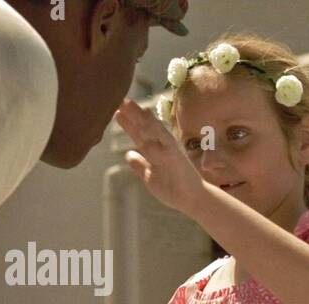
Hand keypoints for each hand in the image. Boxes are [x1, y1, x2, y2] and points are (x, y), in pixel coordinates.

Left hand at [113, 99, 208, 213]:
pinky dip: (155, 129)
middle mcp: (162, 146)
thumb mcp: (150, 176)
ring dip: (140, 117)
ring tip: (128, 105)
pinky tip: (146, 118)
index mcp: (155, 150)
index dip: (128, 123)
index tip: (116, 111)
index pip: (139, 134)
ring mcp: (169, 149)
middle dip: (133, 114)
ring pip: (152, 130)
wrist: (192, 199)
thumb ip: (140, 164)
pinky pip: (163, 140)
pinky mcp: (175, 155)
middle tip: (120, 99)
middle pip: (144, 128)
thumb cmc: (173, 188)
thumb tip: (129, 154)